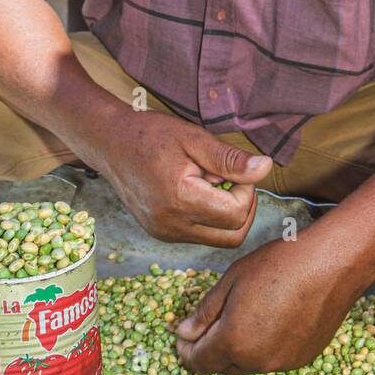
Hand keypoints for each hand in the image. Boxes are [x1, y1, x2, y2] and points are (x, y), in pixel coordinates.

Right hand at [92, 107, 271, 246]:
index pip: (236, 214)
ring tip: (209, 183)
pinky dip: (209, 217)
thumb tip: (264, 168)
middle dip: (242, 208)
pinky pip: (200, 235)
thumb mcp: (194, 138)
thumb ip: (229, 159)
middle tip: (229, 179)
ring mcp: (165, 233)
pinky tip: (196, 191)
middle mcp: (171, 225)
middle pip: (233, 236)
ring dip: (226, 214)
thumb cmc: (150, 135)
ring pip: (218, 239)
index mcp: (180, 200)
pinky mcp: (162, 234)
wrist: (109, 143)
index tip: (233, 170)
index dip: (246, 191)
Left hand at [175, 231, 359, 373]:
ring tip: (246, 316)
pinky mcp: (302, 359)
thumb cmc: (279, 265)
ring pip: (248, 364)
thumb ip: (205, 312)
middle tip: (212, 322)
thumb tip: (184, 333)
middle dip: (211, 348)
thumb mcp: (231, 280)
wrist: (331, 265)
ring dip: (239, 349)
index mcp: (233, 342)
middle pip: (221, 366)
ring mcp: (282, 363)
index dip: (186, 351)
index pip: (198, 361)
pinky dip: (264, 347)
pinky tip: (272, 319)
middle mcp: (256, 361)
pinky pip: (272, 359)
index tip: (184, 337)